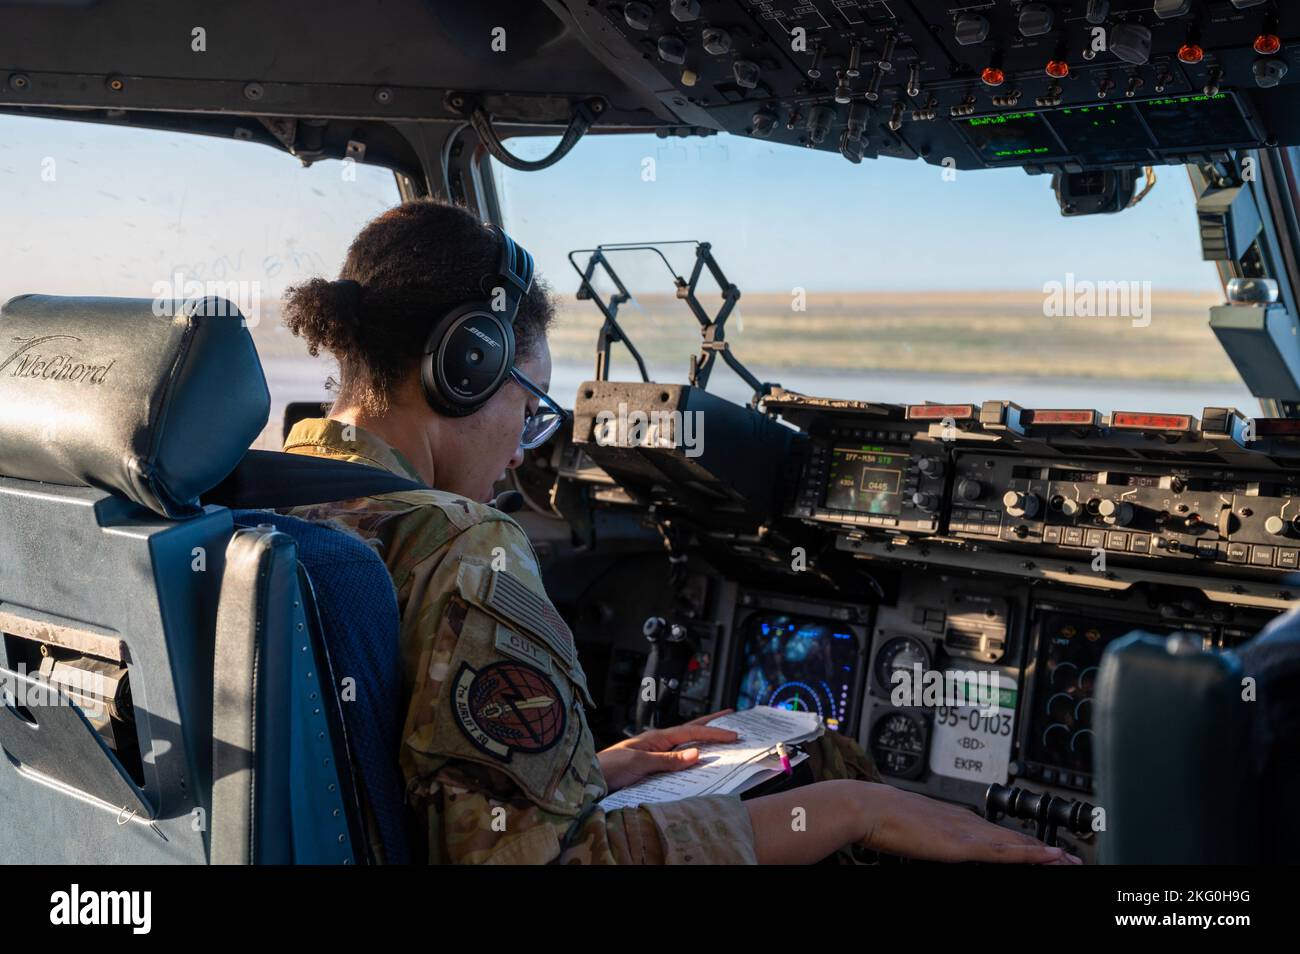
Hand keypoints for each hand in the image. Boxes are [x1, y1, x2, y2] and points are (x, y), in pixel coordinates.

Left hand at [597, 709, 739, 792]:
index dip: (714, 733)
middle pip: (690, 731)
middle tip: (732, 717)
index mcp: (657, 738)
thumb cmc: (610, 768)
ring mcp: (654, 754)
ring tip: (720, 734)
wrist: (590, 780)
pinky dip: (691, 755)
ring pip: (685, 744)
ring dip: (703, 739)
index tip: (734, 733)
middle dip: (712, 725)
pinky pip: (677, 759)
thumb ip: (668, 759)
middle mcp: (657, 743)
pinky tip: (697, 758)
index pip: (691, 732)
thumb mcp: (640, 763)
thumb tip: (697, 754)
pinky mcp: (651, 767)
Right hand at [860, 783, 1081, 863]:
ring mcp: (968, 832)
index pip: (998, 832)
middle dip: (1043, 849)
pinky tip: (1049, 858)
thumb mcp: (914, 827)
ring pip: (1016, 844)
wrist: (869, 808)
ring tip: (1070, 862)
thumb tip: (935, 840)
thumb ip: (932, 833)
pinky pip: (1004, 852)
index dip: (1023, 842)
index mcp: (956, 818)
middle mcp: (968, 821)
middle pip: (1013, 837)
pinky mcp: (964, 845)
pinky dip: (1029, 855)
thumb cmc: (882, 818)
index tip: (1043, 850)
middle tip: (1070, 857)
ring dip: (1045, 854)